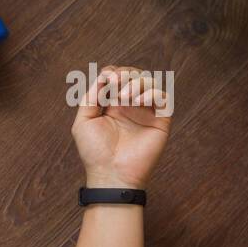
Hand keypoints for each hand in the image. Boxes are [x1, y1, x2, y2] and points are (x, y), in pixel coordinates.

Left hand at [72, 64, 171, 189]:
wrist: (111, 173)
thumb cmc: (95, 152)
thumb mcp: (84, 122)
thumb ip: (90, 98)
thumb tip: (102, 76)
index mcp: (111, 105)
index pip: (116, 78)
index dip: (112, 73)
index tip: (106, 79)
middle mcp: (129, 106)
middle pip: (134, 76)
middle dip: (125, 74)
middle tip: (116, 83)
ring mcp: (145, 112)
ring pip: (149, 82)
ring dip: (136, 82)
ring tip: (124, 96)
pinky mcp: (159, 120)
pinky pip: (163, 97)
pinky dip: (151, 92)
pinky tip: (137, 101)